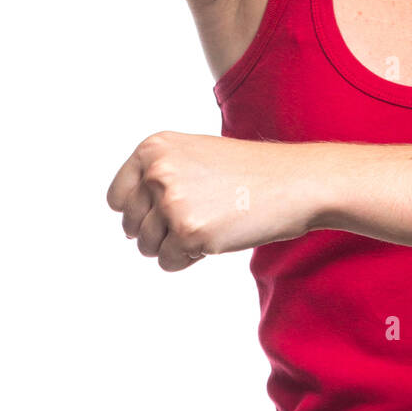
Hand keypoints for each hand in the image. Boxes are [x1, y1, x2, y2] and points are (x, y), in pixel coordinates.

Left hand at [106, 130, 326, 271]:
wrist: (293, 182)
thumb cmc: (248, 172)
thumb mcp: (193, 155)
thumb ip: (157, 175)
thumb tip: (124, 214)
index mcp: (154, 148)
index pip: (118, 198)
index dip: (140, 212)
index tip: (165, 212)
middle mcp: (157, 172)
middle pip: (130, 225)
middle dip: (158, 231)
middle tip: (197, 218)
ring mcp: (171, 202)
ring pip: (146, 246)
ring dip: (173, 245)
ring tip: (209, 224)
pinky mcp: (188, 233)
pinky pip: (168, 262)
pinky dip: (188, 259)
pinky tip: (216, 238)